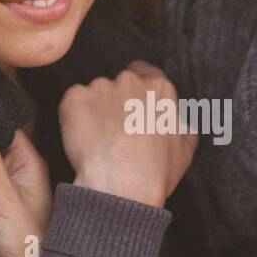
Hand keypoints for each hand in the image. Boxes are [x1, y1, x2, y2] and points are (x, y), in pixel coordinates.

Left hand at [58, 60, 198, 207]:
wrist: (121, 185)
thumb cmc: (154, 172)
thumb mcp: (184, 151)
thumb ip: (182, 128)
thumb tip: (180, 123)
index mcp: (158, 89)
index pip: (143, 71)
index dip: (136, 89)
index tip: (132, 106)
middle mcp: (129, 81)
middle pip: (118, 83)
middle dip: (115, 102)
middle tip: (116, 131)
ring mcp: (100, 87)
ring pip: (94, 93)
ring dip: (94, 110)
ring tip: (99, 140)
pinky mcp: (75, 98)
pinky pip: (72, 103)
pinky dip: (74, 116)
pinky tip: (83, 139)